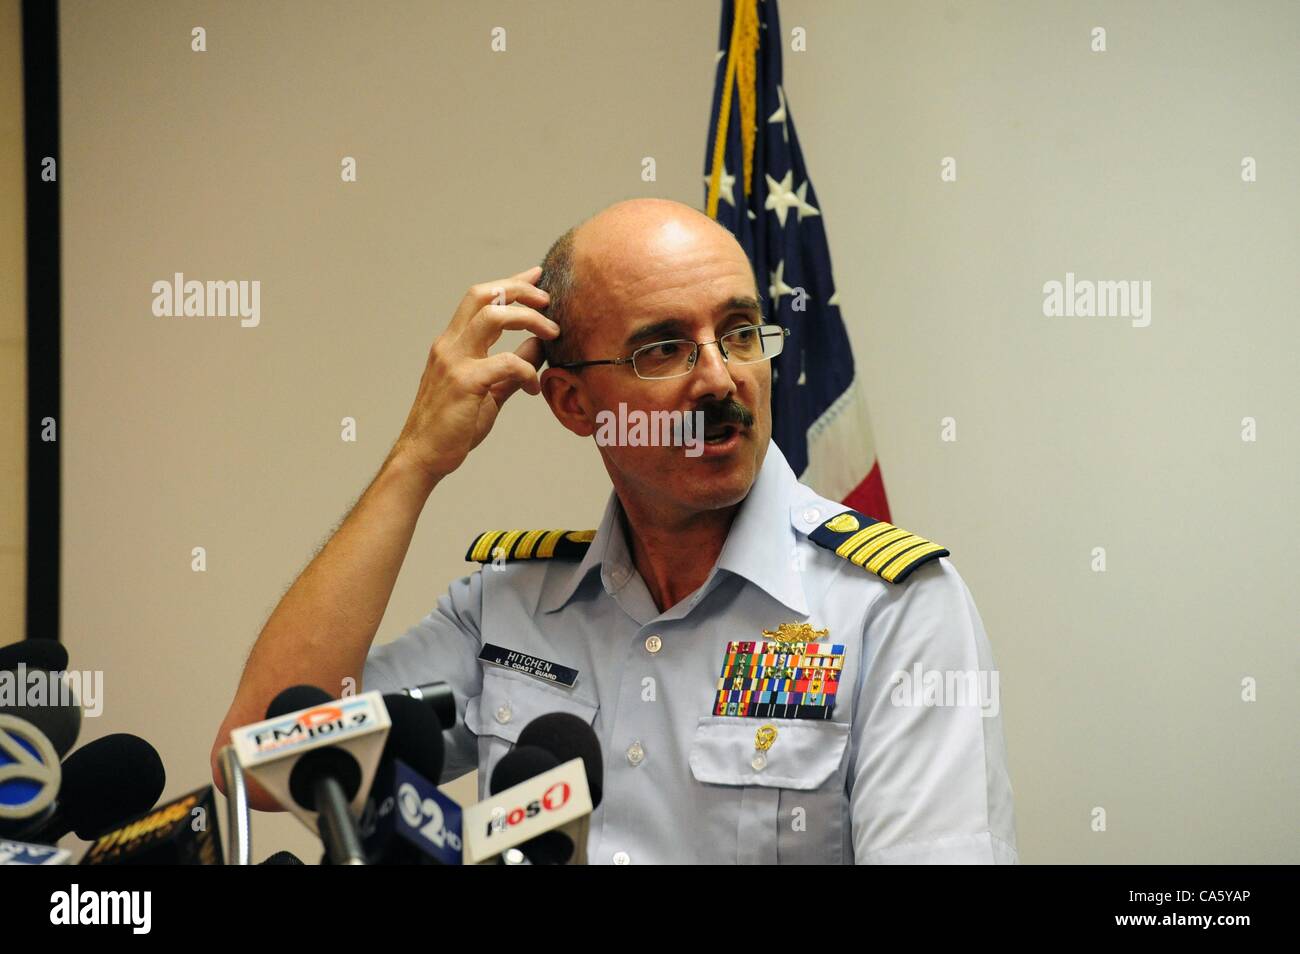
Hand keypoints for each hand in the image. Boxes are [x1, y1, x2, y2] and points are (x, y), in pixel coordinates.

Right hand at [389, 265, 557, 482]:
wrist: (423, 456)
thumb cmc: (453, 426)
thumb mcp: (489, 390)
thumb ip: (513, 367)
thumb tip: (539, 347)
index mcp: (452, 344)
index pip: (480, 298)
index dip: (510, 283)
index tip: (536, 275)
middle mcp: (449, 345)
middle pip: (484, 295)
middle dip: (520, 289)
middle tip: (548, 300)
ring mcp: (454, 362)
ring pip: (493, 316)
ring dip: (528, 318)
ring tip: (551, 333)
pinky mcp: (464, 383)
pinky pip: (507, 362)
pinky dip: (527, 371)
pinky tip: (533, 389)